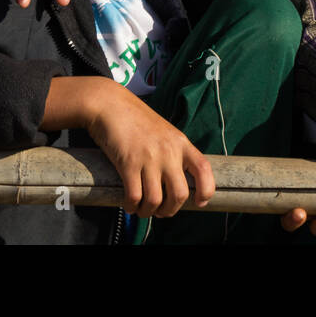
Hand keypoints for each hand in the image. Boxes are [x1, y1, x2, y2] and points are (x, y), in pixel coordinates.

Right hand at [86, 85, 214, 217]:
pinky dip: (132, 206)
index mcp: (181, 143)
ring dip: (148, 212)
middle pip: (180, 194)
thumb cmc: (135, 119)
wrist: (109, 104)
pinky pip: (135, 196)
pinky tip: (129, 204)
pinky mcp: (128, 163)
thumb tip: (175, 181)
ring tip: (142, 210)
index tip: (198, 202)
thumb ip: (173, 151)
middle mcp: (168, 151)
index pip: (204, 170)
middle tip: (160, 211)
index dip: (206, 191)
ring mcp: (149, 158)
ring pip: (155, 200)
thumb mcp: (164, 132)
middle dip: (170, 210)